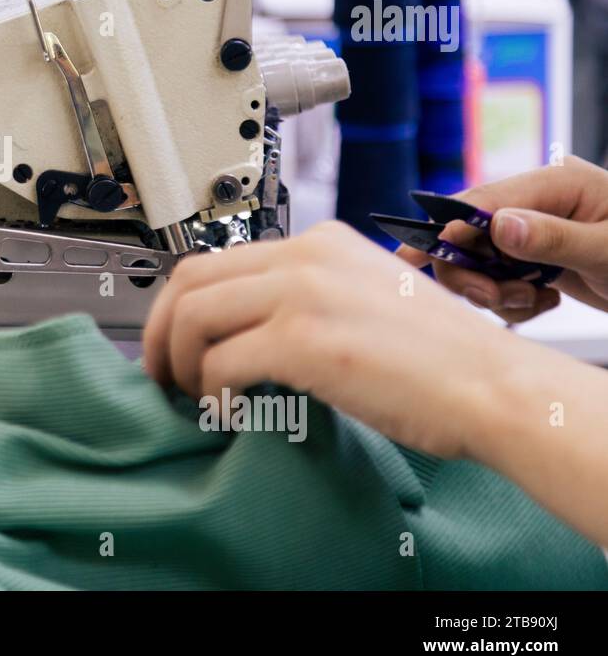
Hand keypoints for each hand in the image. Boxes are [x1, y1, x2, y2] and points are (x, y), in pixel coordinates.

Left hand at [142, 221, 527, 459]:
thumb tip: (242, 330)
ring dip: (178, 363)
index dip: (178, 305)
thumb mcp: (362, 300)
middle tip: (160, 374)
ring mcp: (303, 293)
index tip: (172, 342)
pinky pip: (220, 363)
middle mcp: (306, 256)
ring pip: (193, 317)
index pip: (215, 260)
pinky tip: (229, 413)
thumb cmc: (439, 360)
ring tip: (191, 397)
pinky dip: (212, 393)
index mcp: (319, 242)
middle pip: (189, 281)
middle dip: (160, 332)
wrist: (494, 387)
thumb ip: (303, 299)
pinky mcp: (304, 339)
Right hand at [396, 157, 607, 323]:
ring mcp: (536, 230)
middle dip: (472, 271)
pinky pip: (500, 279)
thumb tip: (498, 226)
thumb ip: (554, 239)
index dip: (448, 230)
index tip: (416, 257)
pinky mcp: (537, 258)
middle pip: (470, 232)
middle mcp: (538, 201)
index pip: (484, 201)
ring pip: (481, 260)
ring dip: (495, 291)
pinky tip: (543, 303)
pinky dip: (512, 301)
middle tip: (496, 301)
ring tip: (533, 303)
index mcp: (555, 182)